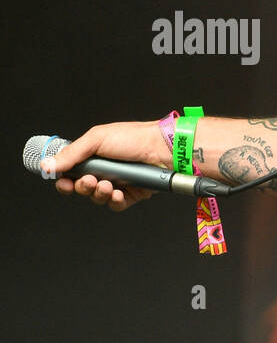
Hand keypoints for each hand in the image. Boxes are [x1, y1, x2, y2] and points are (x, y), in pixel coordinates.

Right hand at [43, 121, 167, 211]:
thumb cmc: (133, 138)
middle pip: (81, 188)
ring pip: (98, 197)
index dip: (64, 180)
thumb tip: (48, 165)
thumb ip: (72, 154)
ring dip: (98, 193)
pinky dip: (114, 201)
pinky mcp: (132, 193)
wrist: (162, 148)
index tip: (63, 182)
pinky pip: (116, 204)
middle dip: (81, 187)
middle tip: (89, 180)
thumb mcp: (96, 139)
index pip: (70, 173)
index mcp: (92, 156)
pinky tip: (117, 193)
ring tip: (107, 184)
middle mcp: (104, 170)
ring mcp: (118, 182)